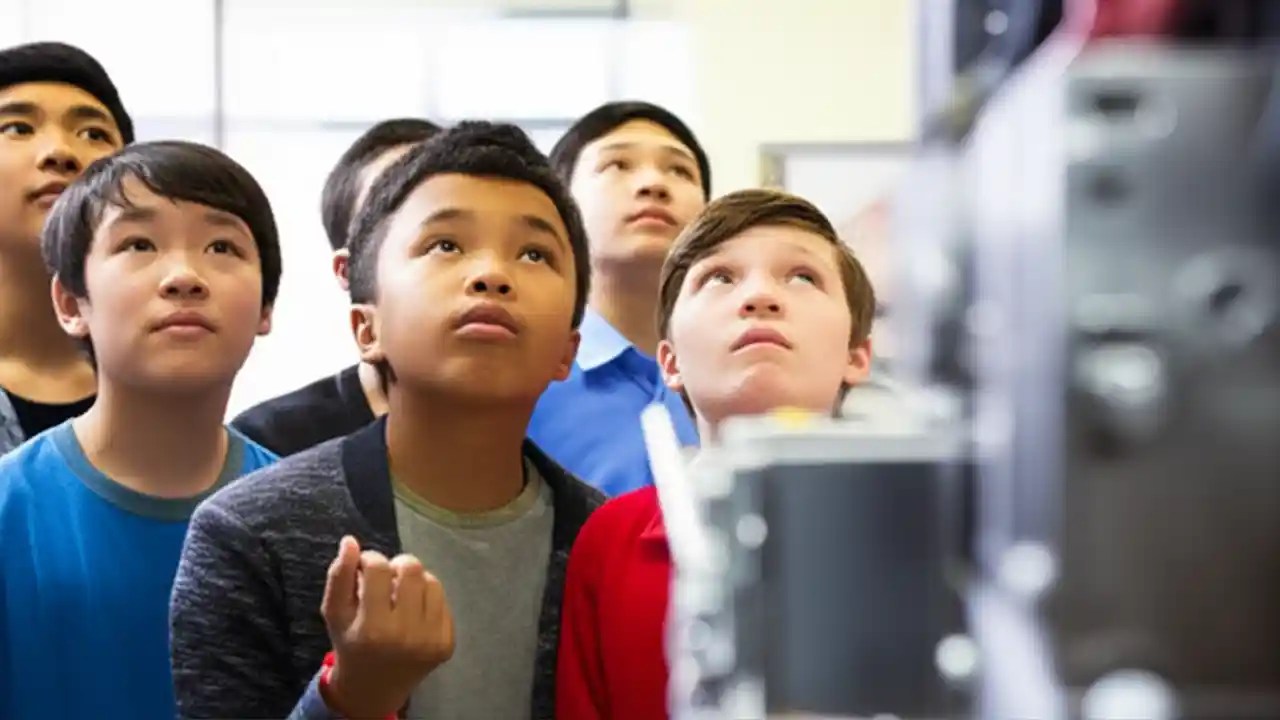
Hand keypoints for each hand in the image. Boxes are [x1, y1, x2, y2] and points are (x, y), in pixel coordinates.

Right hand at [319, 536, 454, 718]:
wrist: (374, 688)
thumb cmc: (351, 644)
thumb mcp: (334, 613)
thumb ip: (339, 576)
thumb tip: (350, 542)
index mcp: (373, 628)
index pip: (378, 568)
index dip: (369, 559)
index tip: (364, 567)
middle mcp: (406, 635)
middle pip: (412, 568)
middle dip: (396, 566)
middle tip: (386, 579)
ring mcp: (431, 640)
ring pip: (431, 580)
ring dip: (415, 581)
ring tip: (400, 595)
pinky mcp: (447, 643)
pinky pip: (443, 601)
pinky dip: (428, 599)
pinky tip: (413, 612)